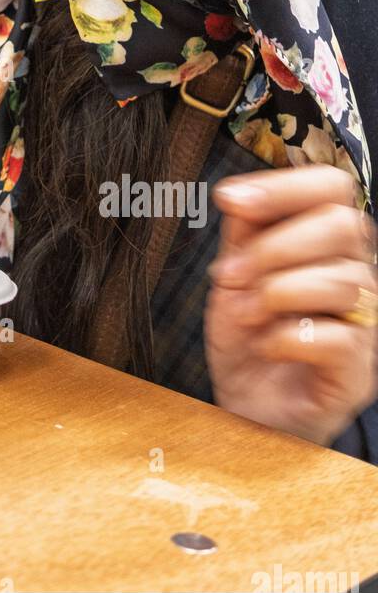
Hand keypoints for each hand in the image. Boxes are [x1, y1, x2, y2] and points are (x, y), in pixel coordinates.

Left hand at [206, 165, 377, 446]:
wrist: (246, 407)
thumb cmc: (248, 336)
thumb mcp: (234, 274)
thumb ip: (243, 232)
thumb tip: (238, 194)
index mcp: (327, 244)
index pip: (334, 188)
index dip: (284, 186)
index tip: (229, 199)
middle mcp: (356, 276)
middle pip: (344, 226)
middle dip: (275, 246)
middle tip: (232, 274)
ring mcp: (364, 325)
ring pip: (342, 281)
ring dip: (275, 293)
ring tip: (244, 315)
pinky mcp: (359, 372)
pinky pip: (340, 338)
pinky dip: (289, 336)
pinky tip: (267, 344)